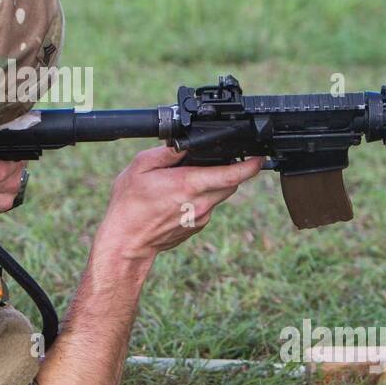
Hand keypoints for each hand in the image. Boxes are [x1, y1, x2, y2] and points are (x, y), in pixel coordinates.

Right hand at [95, 146, 261, 260]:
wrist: (126, 241)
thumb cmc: (129, 205)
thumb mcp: (141, 167)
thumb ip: (167, 152)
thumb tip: (184, 143)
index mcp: (189, 184)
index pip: (232, 174)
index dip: (250, 165)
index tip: (258, 158)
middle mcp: (201, 203)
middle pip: (231, 183)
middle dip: (230, 169)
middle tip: (217, 160)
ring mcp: (201, 218)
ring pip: (220, 195)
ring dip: (214, 184)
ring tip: (190, 177)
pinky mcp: (197, 227)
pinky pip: (208, 207)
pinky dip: (202, 198)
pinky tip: (180, 196)